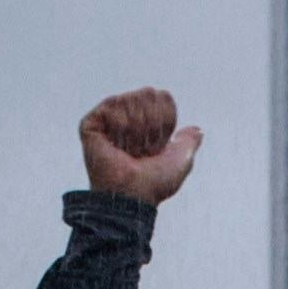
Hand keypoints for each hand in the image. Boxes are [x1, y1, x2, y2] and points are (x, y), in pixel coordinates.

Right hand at [79, 88, 201, 206]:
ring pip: (131, 99)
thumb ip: (190, 143)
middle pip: (148, 94)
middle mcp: (127, 119)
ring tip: (127, 149)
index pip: (163, 98)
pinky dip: (120, 124)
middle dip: (151, 123)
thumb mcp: (181, 162)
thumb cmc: (154, 184)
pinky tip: (116, 143)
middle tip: (141, 149)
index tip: (157, 146)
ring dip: (135, 128)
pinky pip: (112, 104)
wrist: (133, 194)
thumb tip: (197, 130)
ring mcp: (107, 120)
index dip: (165, 121)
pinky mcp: (90, 124)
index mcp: (146, 126)